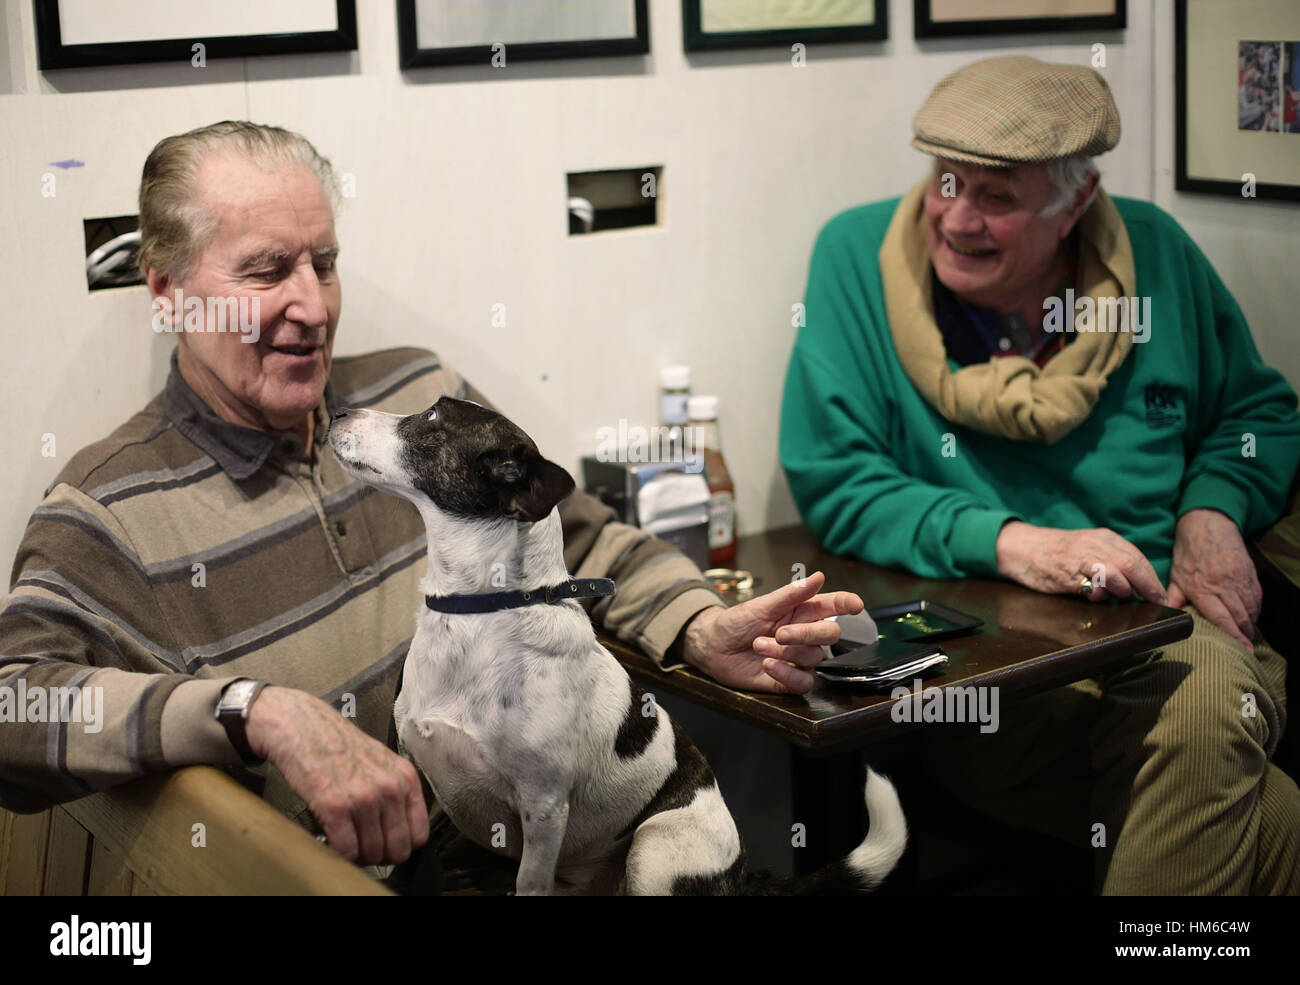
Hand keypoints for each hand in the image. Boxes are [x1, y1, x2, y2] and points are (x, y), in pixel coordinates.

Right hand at [245, 686, 428, 865]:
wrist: (302, 725)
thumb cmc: (339, 746)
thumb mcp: (382, 763)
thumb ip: (396, 793)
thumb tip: (401, 833)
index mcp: (405, 777)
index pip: (419, 835)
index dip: (401, 846)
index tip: (385, 844)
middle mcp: (389, 787)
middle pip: (397, 849)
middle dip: (379, 855)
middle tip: (362, 846)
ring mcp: (363, 797)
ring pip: (372, 853)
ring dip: (357, 855)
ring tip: (345, 840)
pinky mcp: (334, 805)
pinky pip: (346, 849)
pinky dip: (338, 853)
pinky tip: (332, 839)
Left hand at [680, 570, 861, 693]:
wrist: (713, 647)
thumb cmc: (736, 622)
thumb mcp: (761, 605)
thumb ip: (791, 594)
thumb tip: (818, 577)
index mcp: (802, 611)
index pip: (832, 606)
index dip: (846, 604)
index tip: (856, 605)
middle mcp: (804, 635)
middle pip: (830, 635)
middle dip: (807, 634)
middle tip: (779, 633)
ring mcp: (798, 658)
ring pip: (814, 658)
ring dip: (786, 652)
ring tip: (759, 645)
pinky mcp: (789, 679)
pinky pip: (804, 682)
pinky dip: (786, 673)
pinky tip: (767, 665)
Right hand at [995, 520, 1167, 603]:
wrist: (1021, 548)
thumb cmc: (1055, 554)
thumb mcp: (1086, 551)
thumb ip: (1109, 563)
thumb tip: (1134, 587)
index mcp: (1104, 538)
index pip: (1137, 557)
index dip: (1152, 578)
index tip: (1162, 596)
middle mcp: (1097, 543)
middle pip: (1133, 563)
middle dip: (1149, 585)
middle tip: (1158, 602)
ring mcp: (1083, 555)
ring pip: (1119, 569)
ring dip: (1127, 588)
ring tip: (1125, 598)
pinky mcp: (1069, 569)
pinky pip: (1096, 579)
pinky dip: (1104, 591)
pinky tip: (1097, 596)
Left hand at [1166, 508, 1260, 650]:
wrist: (1208, 525)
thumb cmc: (1188, 554)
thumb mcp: (1175, 576)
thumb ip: (1173, 598)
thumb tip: (1163, 617)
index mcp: (1202, 589)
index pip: (1221, 619)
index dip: (1232, 637)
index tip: (1242, 650)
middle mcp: (1224, 586)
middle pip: (1240, 618)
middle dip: (1244, 636)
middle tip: (1245, 650)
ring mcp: (1240, 580)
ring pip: (1251, 610)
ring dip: (1250, 625)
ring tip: (1246, 636)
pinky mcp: (1250, 574)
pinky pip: (1257, 598)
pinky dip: (1255, 610)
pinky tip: (1250, 617)